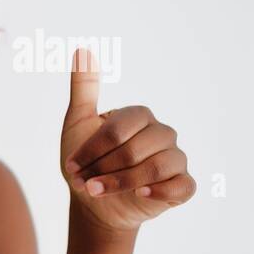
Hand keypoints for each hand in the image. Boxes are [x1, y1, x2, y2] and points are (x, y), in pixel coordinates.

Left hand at [60, 48, 195, 233]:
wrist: (94, 203)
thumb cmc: (86, 162)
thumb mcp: (77, 124)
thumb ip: (83, 89)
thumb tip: (82, 50)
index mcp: (139, 116)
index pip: (117, 129)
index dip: (91, 150)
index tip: (71, 165)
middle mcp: (162, 133)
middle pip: (135, 149)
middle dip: (103, 169)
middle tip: (83, 182)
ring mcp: (175, 158)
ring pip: (156, 168)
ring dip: (120, 183)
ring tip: (96, 191)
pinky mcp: (182, 185)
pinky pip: (182, 186)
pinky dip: (161, 191)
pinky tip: (141, 194)